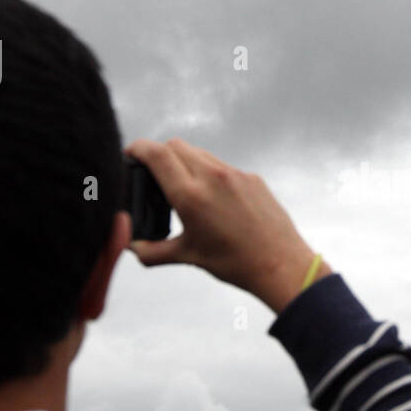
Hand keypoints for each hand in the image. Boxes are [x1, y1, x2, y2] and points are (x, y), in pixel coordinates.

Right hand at [125, 138, 330, 312]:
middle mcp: (212, 177)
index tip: (129, 154)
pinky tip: (211, 196)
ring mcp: (234, 174)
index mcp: (191, 195)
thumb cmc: (235, 263)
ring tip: (181, 185)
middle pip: (175, 145)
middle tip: (152, 172)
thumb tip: (132, 248)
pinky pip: (222, 165)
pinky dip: (208, 172)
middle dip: (158, 154)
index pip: (156, 154)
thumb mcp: (188, 257)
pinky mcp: (251, 177)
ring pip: (199, 152)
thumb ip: (153, 252)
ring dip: (184, 160)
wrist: (280, 264)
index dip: (137, 148)